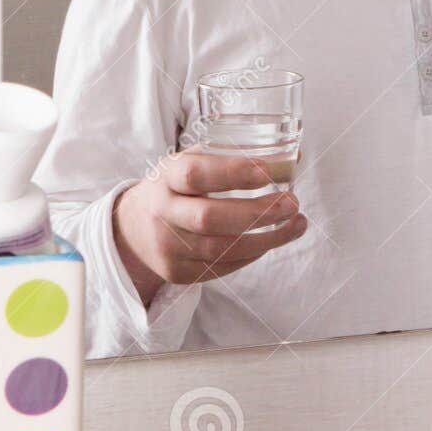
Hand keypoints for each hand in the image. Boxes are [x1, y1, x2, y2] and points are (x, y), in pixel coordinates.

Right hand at [112, 149, 307, 308]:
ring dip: (268, 238)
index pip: (195, 174)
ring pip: (221, 248)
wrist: (134, 228)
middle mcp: (162, 213)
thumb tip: (293, 159)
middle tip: (292, 202)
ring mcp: (168, 247)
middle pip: (209, 218)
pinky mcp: (178, 272)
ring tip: (297, 223)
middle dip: (257, 212)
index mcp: (166, 178)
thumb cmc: (177, 188)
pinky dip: (253, 254)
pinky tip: (272, 240)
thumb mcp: (192, 163)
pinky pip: (222, 266)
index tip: (269, 172)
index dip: (233, 173)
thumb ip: (234, 157)